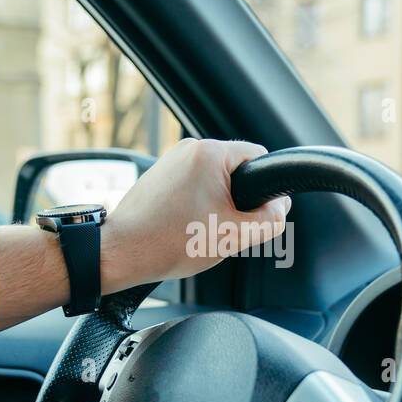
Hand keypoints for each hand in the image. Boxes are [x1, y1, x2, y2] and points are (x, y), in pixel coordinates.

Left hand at [102, 138, 290, 291]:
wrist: (121, 252)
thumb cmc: (170, 242)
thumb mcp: (235, 235)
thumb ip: (269, 219)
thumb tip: (280, 206)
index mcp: (210, 153)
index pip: (259, 157)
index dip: (266, 189)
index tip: (255, 213)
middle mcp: (189, 148)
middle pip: (236, 171)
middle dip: (238, 200)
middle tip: (225, 228)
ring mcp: (171, 160)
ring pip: (214, 181)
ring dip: (217, 205)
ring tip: (201, 231)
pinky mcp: (159, 175)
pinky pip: (192, 187)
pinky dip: (196, 206)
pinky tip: (185, 229)